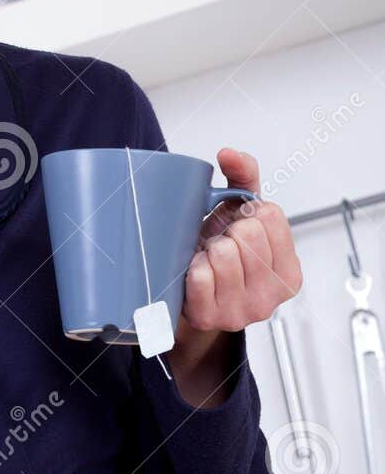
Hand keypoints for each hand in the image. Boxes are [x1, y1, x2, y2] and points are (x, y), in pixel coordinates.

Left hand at [171, 148, 302, 405]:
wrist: (184, 297)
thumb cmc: (215, 255)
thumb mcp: (236, 216)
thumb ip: (243, 178)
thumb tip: (229, 154)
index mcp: (288, 273)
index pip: (271, 217)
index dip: (247, 213)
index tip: (238, 226)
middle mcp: (270, 297)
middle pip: (250, 235)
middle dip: (228, 231)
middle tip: (219, 244)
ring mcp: (241, 312)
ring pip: (225, 255)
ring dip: (209, 249)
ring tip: (207, 258)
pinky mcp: (209, 319)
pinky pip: (201, 277)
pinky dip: (192, 267)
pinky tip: (194, 272)